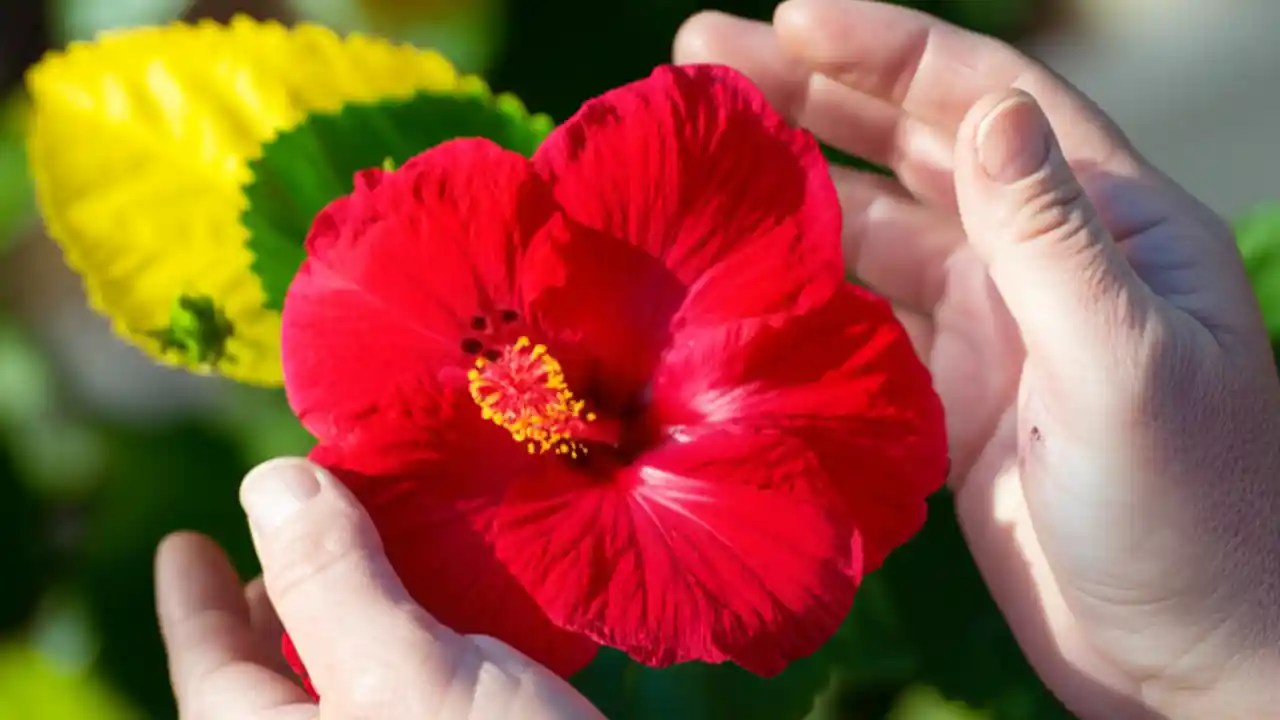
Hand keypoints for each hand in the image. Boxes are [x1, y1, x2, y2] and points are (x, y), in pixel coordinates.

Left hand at [155, 458, 603, 718]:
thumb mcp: (401, 676)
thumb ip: (329, 581)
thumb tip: (269, 482)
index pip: (210, 672)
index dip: (192, 602)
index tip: (182, 542)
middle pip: (276, 681)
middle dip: (282, 599)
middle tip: (296, 532)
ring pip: (356, 684)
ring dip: (363, 611)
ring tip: (375, 553)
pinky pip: (420, 698)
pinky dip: (427, 643)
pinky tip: (457, 610)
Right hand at [675, 1, 1279, 717]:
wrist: (1190, 657)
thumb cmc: (1197, 515)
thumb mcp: (1129, 367)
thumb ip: (1055, 239)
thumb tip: (987, 110)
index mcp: (1105, 221)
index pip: (985, 97)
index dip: (886, 48)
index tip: (788, 20)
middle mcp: (1038, 258)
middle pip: (909, 148)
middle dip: (809, 97)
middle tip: (701, 57)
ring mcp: (988, 329)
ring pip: (870, 233)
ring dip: (789, 194)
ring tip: (698, 164)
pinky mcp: (946, 398)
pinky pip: (857, 323)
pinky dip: (797, 295)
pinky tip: (732, 279)